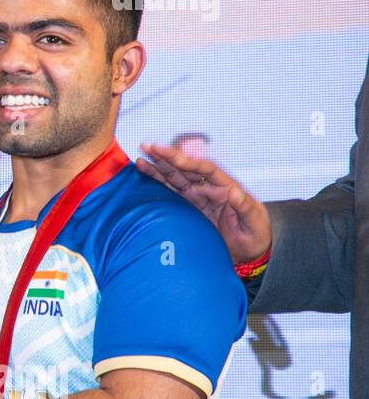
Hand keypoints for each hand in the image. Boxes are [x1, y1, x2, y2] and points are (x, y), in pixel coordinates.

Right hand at [136, 143, 271, 262]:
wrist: (247, 252)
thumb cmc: (254, 234)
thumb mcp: (255, 221)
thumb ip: (246, 207)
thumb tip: (235, 192)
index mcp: (225, 187)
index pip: (205, 170)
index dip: (189, 162)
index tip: (175, 157)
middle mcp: (209, 188)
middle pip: (186, 168)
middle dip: (168, 157)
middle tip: (149, 146)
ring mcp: (197, 196)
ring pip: (175, 177)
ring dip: (159, 165)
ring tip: (143, 154)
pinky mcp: (188, 206)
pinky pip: (170, 190)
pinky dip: (157, 181)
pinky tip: (146, 171)